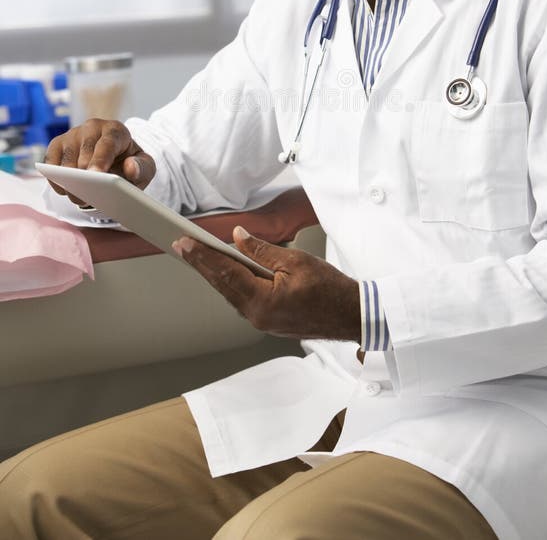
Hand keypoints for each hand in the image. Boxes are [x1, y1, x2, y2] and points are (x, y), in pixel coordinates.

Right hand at [44, 118, 155, 204]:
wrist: (116, 158)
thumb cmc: (130, 164)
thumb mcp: (146, 168)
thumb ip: (142, 168)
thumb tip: (130, 168)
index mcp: (115, 130)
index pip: (108, 143)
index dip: (101, 159)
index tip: (96, 175)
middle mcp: (92, 127)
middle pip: (84, 152)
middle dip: (85, 176)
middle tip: (87, 198)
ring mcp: (73, 134)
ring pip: (66, 159)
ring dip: (70, 180)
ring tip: (79, 198)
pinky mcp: (58, 144)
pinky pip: (51, 162)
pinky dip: (55, 178)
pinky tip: (64, 190)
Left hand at [172, 227, 360, 341]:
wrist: (351, 315)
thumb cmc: (331, 290)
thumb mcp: (296, 261)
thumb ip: (262, 251)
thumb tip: (238, 238)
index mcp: (262, 302)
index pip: (225, 273)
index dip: (202, 255)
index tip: (185, 242)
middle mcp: (257, 316)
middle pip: (222, 285)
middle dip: (201, 264)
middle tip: (181, 246)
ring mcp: (262, 322)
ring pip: (231, 293)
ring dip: (214, 273)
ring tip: (198, 255)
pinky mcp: (268, 321)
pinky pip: (243, 300)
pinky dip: (232, 283)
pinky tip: (226, 271)